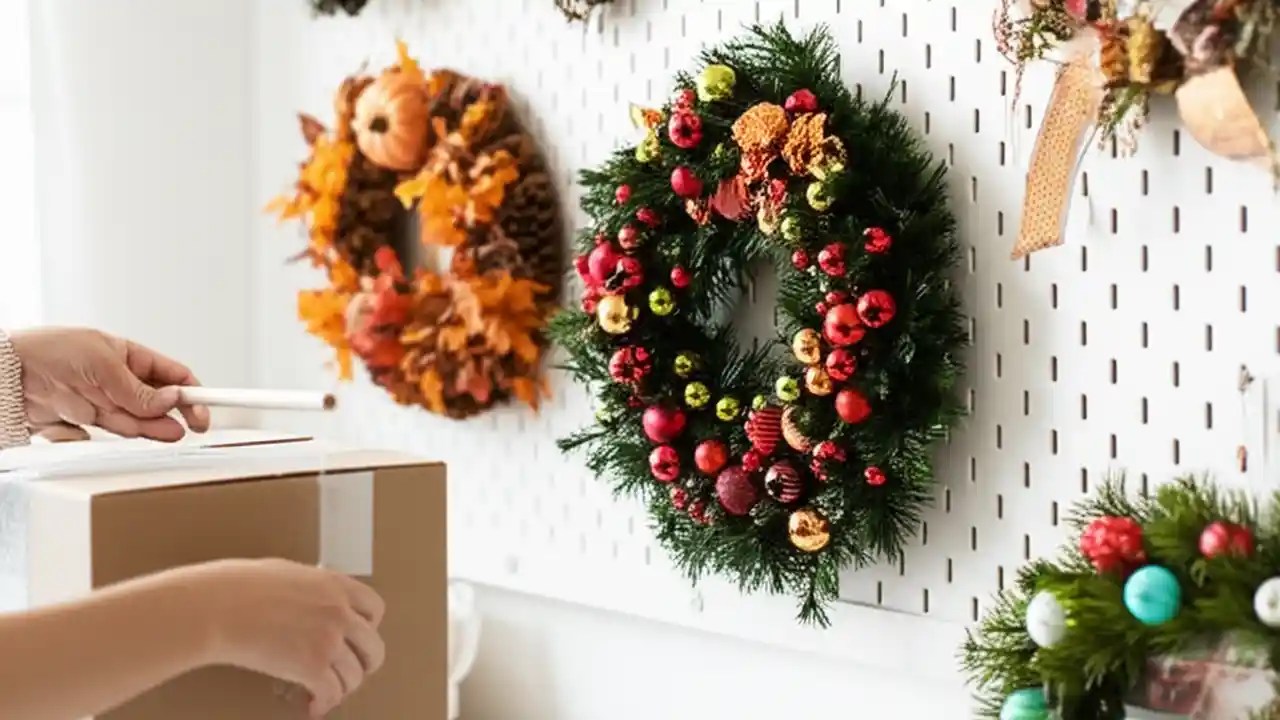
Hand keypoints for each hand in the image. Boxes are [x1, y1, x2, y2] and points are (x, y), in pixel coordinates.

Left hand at [9, 327, 209, 440]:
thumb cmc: (50, 350)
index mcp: (127, 356)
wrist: (6, 372)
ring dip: (152, 429)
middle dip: (174, 415)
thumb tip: (171, 401)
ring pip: (135, 421)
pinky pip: (104, 436)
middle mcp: (116, 380)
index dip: (192, 392)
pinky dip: (110, 439)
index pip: (171, 375)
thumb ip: (137, 389)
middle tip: (190, 427)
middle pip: (157, 402)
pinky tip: (115, 432)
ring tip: (169, 435)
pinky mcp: (81, 422)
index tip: (206, 409)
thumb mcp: (103, 364)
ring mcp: (100, 401)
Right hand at [184, 559, 386, 717]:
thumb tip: (311, 600)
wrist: (217, 607)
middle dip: (363, 664)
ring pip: (355, 676)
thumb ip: (311, 589)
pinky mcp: (311, 667)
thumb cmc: (239, 586)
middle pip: (373, 647)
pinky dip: (324, 703)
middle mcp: (340, 612)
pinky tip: (313, 706)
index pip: (375, 608)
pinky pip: (331, 693)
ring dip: (341, 688)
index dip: (369, 627)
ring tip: (325, 693)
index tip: (357, 638)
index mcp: (335, 585)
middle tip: (350, 672)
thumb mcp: (287, 573)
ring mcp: (329, 640)